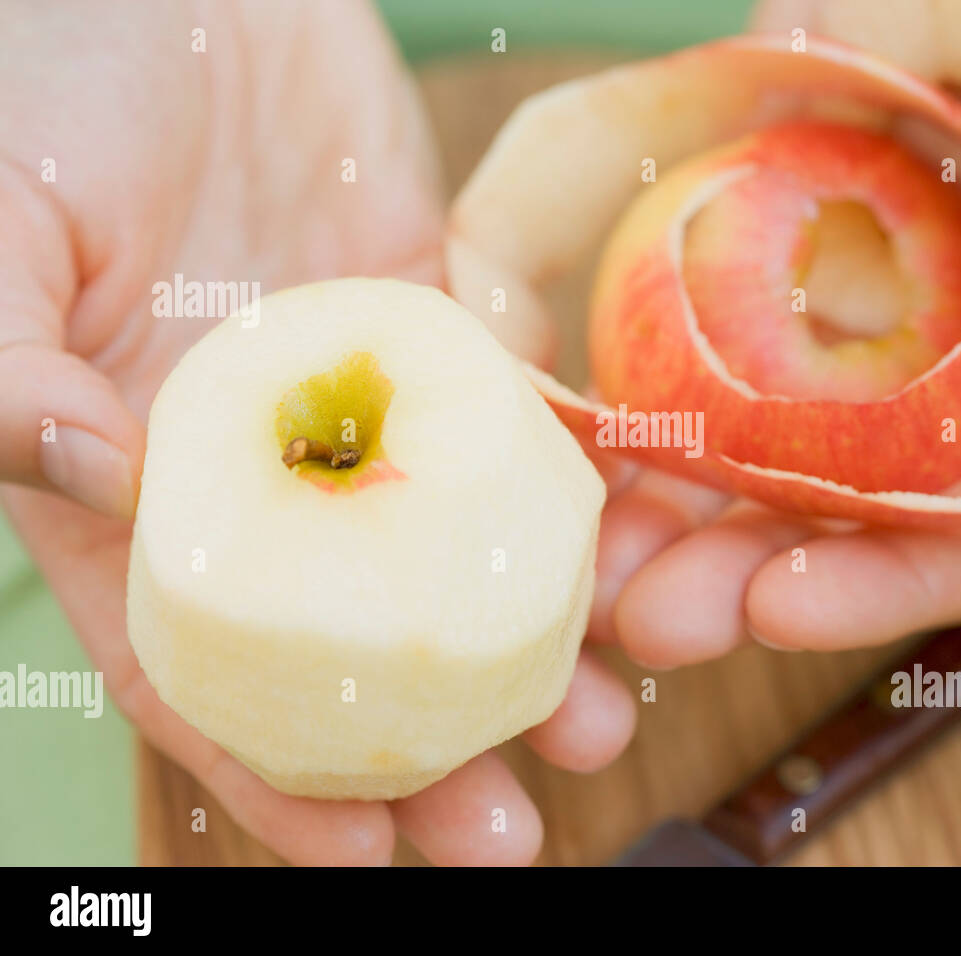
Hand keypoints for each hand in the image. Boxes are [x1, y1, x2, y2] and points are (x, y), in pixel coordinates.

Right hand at [0, 0, 633, 864]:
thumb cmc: (40, 84)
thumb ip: (3, 371)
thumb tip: (89, 483)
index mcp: (146, 484)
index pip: (211, 669)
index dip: (281, 773)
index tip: (369, 852)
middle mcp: (274, 465)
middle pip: (362, 641)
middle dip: (435, 744)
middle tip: (513, 825)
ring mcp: (371, 395)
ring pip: (463, 548)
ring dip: (533, 640)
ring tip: (605, 718)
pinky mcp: (449, 313)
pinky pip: (527, 415)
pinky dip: (582, 489)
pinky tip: (644, 554)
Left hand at [591, 0, 960, 664]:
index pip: (943, 543)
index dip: (866, 588)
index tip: (777, 608)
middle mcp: (914, 378)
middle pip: (817, 512)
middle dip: (730, 571)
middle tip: (646, 618)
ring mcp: (826, 307)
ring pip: (735, 438)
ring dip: (660, 503)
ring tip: (588, 557)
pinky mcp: (754, 227)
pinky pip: (682, 316)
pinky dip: (630, 375)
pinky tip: (572, 426)